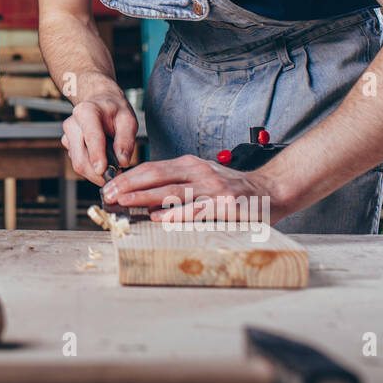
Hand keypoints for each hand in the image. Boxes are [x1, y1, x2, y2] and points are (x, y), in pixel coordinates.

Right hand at [61, 91, 137, 185]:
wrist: (100, 103)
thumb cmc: (114, 111)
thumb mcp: (128, 120)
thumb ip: (126, 140)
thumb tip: (122, 161)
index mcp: (86, 112)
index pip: (91, 137)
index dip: (96, 156)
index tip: (102, 170)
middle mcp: (72, 124)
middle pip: (80, 157)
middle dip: (97, 172)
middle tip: (117, 174)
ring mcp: (67, 136)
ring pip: (78, 164)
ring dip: (95, 172)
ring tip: (112, 166)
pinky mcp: (68, 146)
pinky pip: (78, 163)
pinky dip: (91, 168)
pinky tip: (102, 160)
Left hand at [100, 154, 286, 224]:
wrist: (273, 191)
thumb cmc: (235, 190)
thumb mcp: (204, 179)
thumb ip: (179, 184)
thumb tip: (146, 199)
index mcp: (191, 165)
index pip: (152, 168)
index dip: (128, 177)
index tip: (109, 186)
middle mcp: (199, 172)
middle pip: (156, 176)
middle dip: (128, 185)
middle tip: (108, 194)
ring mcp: (212, 188)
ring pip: (171, 191)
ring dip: (144, 197)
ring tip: (124, 203)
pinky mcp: (225, 205)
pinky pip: (196, 210)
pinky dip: (175, 214)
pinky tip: (158, 218)